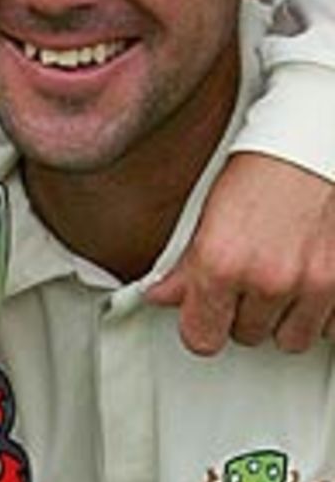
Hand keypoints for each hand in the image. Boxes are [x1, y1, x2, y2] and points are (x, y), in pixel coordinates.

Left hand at [145, 154, 334, 353]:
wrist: (315, 142)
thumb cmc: (264, 166)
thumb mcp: (209, 213)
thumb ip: (185, 265)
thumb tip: (163, 295)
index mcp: (222, 264)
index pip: (201, 339)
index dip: (202, 326)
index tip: (206, 316)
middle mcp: (268, 279)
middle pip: (246, 336)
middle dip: (245, 313)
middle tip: (249, 278)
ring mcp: (312, 284)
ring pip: (290, 339)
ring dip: (284, 317)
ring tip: (281, 279)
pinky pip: (330, 328)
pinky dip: (321, 312)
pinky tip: (309, 281)